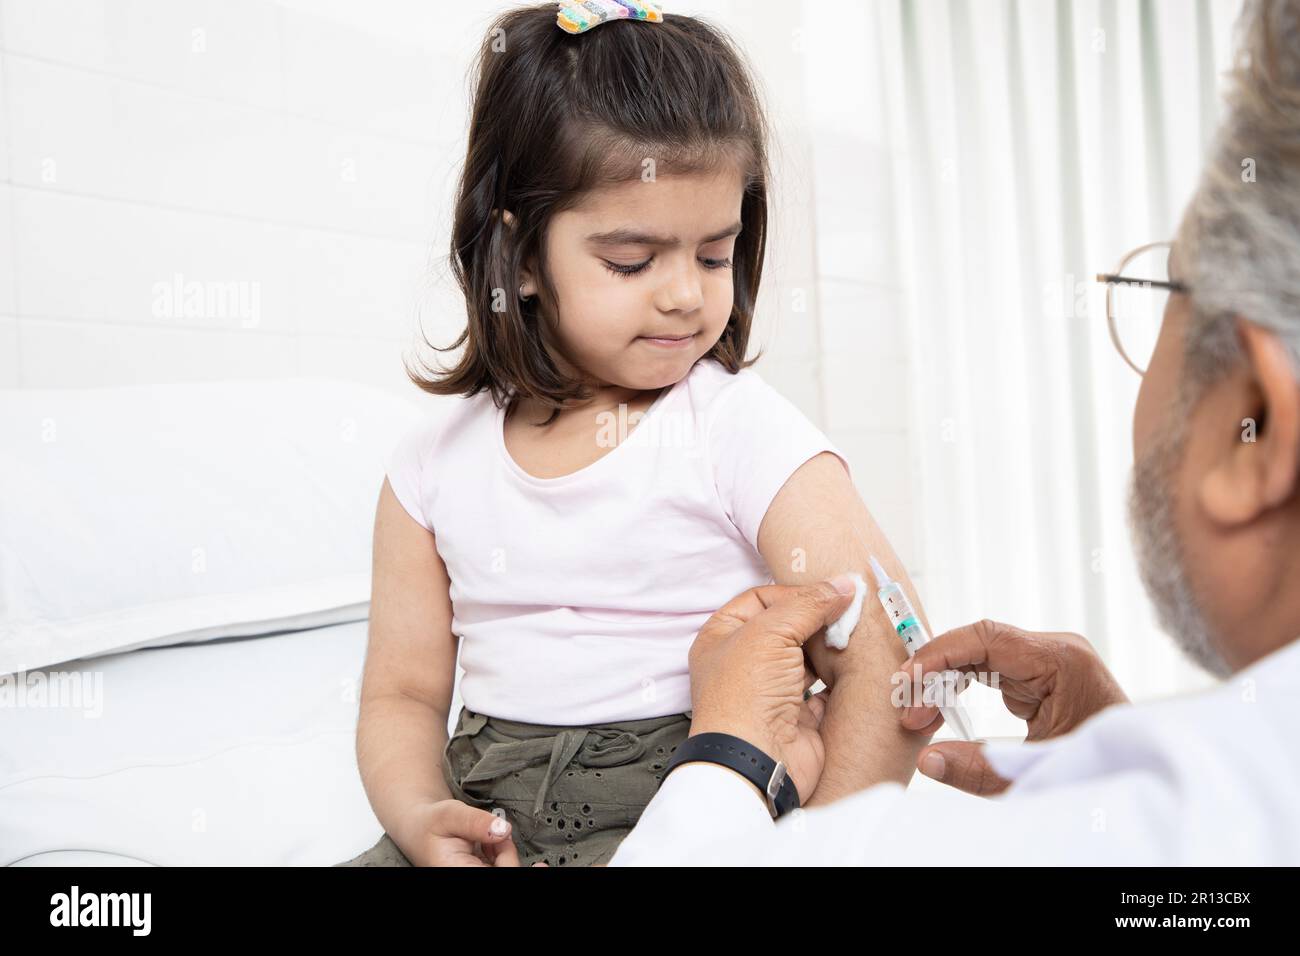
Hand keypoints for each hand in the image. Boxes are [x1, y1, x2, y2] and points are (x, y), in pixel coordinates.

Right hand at [398, 798, 521, 865]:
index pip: (496, 875)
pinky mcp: (482, 873)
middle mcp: (467, 877)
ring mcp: (475, 876)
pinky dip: (502, 854)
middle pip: (506, 870)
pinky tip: (489, 844)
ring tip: (485, 837)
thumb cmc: (432, 822)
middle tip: (494, 833)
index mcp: (457, 871)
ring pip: (506, 868)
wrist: (420, 827)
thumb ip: (476, 822)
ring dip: (504, 852)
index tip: (542, 867)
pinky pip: (502, 866)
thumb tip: (503, 830)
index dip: (513, 866)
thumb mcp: (450, 814)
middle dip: (507, 852)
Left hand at [687, 579, 856, 800]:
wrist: (755, 761)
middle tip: (848, 611)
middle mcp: (744, 663)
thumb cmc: (745, 695)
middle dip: (817, 619)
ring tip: (853, 635)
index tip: (828, 591)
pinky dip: (839, 678)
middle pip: (787, 627)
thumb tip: (843, 585)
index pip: (760, 598)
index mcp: (723, 637)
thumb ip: (809, 604)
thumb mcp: (772, 632)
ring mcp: (770, 691)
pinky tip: (854, 665)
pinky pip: (824, 690)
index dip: (793, 593)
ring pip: (807, 658)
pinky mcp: (797, 717)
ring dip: (830, 647)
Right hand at [894, 619, 1128, 795]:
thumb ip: (981, 768)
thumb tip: (928, 759)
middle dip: (936, 674)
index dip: (939, 656)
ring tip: (918, 716)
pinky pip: (990, 672)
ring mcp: (1048, 663)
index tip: (908, 681)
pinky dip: (963, 689)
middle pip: (977, 645)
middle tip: (907, 710)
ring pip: (979, 657)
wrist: (1142, 778)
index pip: (986, 639)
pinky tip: (942, 711)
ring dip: (945, 682)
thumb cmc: (1104, 771)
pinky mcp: (1041, 678)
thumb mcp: (1038, 773)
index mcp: (1062, 661)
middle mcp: (1055, 652)